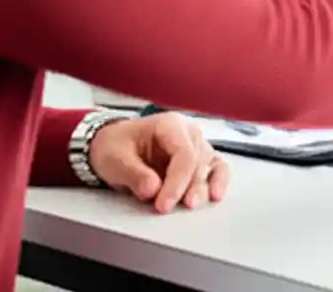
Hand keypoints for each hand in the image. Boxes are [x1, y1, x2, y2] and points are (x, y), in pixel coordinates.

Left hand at [88, 112, 229, 212]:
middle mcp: (188, 133)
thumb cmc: (115, 147)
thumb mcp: (114, 159)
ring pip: (209, 168)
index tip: (163, 204)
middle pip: (198, 162)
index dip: (176, 181)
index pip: (184, 153)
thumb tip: (152, 189)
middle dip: (186, 188)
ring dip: (202, 188)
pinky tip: (215, 196)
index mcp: (169, 125)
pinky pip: (217, 169)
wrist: (114, 147)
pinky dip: (218, 182)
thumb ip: (133, 173)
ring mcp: (196, 146)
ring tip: (189, 205)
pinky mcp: (199, 162)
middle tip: (168, 208)